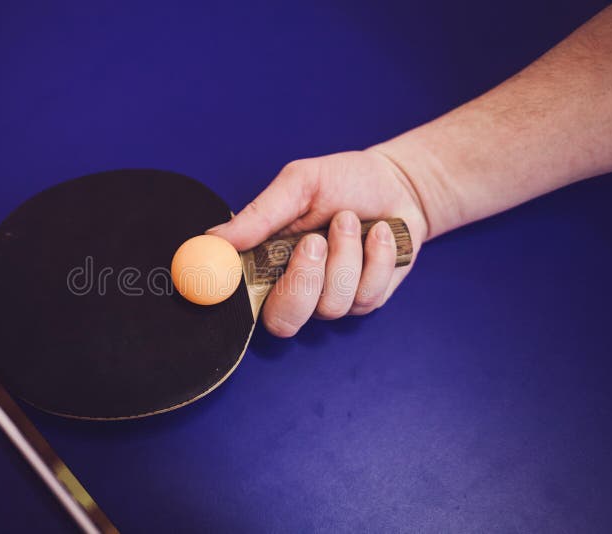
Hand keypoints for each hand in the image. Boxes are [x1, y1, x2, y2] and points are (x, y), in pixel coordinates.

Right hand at [208, 149, 428, 336]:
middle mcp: (296, 288)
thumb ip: (259, 215)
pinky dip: (376, 257)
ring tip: (351, 219)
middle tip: (315, 240)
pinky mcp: (366, 300)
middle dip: (303, 280)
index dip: (236, 295)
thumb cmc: (342, 181)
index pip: (242, 300)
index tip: (242, 269)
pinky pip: (367, 295)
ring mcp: (332, 299)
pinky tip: (378, 232)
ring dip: (346, 255)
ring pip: (331, 305)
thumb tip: (213, 238)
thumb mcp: (298, 184)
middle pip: (284, 321)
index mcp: (268, 264)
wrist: (397, 183)